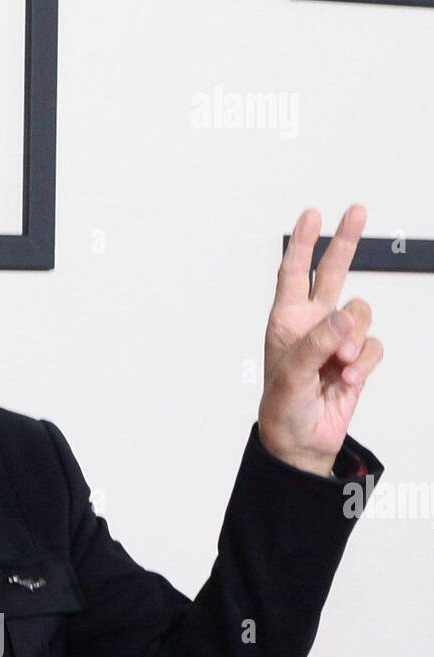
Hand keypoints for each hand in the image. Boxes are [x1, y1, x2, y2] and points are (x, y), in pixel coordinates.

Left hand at [258, 204, 383, 474]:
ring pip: (360, 314)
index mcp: (286, 323)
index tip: (311, 215)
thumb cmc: (283, 411)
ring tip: (341, 366)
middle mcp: (312, 325)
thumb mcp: (290, 378)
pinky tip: (350, 381)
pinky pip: (372, 346)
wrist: (302, 445)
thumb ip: (315, 345)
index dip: (302, 244)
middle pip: (333, 274)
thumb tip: (342, 319)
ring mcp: (336, 341)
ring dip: (355, 339)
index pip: (293, 275)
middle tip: (356, 211)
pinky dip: (365, 363)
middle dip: (345, 242)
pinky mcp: (356, 361)